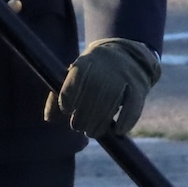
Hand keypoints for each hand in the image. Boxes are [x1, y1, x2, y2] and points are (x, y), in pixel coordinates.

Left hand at [45, 37, 160, 135]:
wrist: (127, 54)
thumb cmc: (92, 71)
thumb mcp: (74, 74)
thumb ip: (59, 95)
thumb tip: (48, 118)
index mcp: (86, 62)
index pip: (75, 81)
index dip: (68, 98)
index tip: (66, 111)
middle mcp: (105, 68)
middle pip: (92, 95)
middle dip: (83, 115)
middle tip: (78, 127)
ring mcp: (124, 77)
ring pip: (111, 103)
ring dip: (100, 123)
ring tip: (92, 132)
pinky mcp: (139, 87)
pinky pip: (133, 107)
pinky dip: (126, 122)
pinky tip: (117, 132)